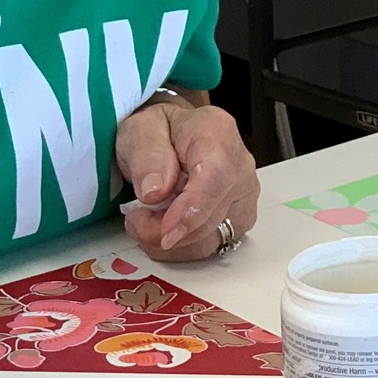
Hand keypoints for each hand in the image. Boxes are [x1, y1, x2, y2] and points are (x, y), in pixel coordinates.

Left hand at [115, 98, 258, 262]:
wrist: (170, 139)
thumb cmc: (159, 132)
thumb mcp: (138, 131)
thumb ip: (147, 156)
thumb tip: (155, 191)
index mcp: (217, 134)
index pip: (217, 177)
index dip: (193, 208)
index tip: (167, 229)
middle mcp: (239, 166)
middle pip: (212, 215)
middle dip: (165, 229)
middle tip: (135, 218)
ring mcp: (242, 195)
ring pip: (210, 239)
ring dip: (170, 241)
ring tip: (146, 220)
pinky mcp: (238, 219)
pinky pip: (210, 247)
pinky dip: (180, 246)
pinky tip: (164, 229)